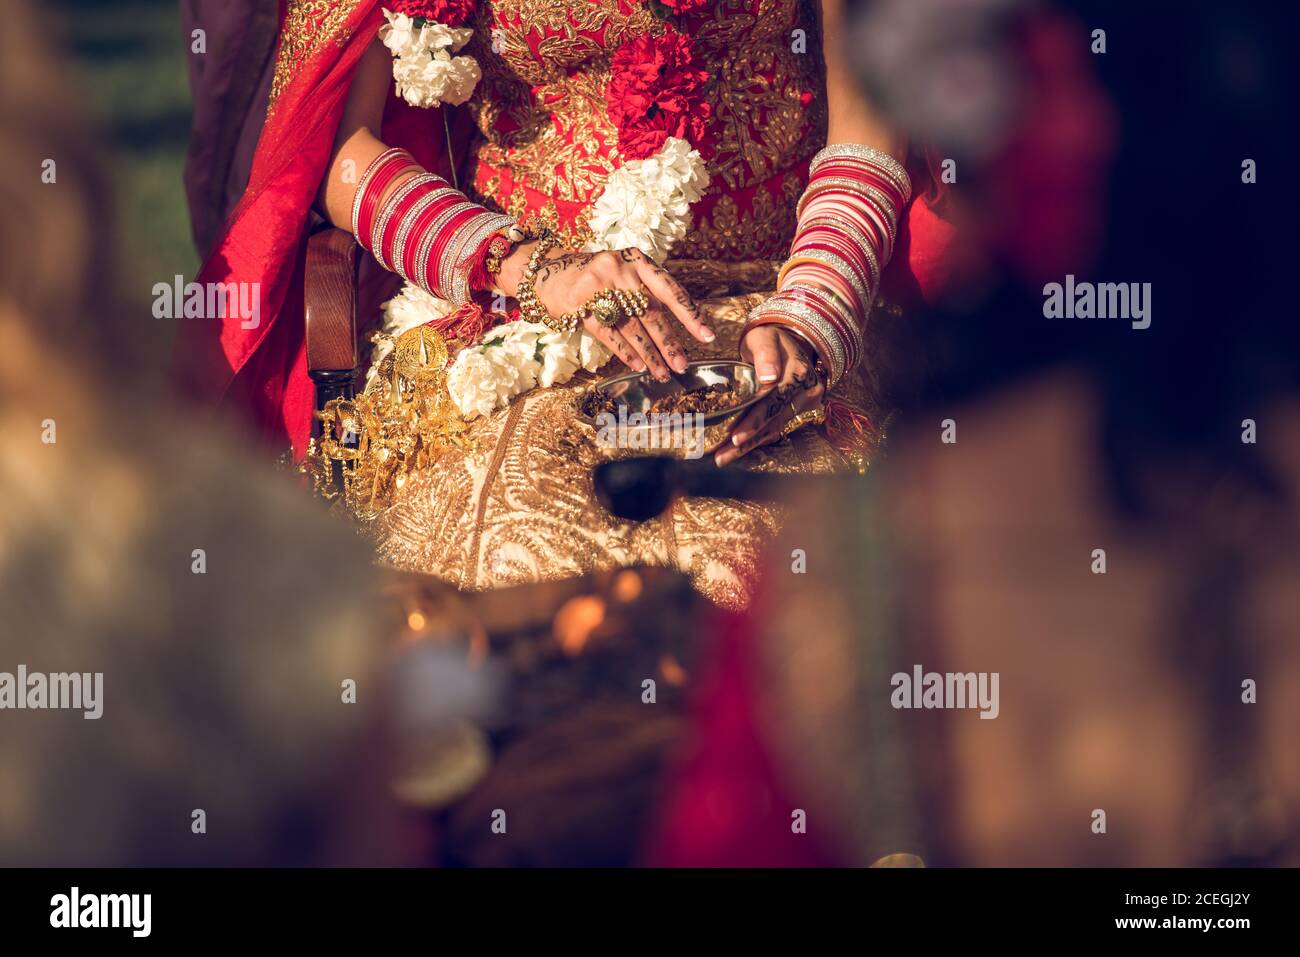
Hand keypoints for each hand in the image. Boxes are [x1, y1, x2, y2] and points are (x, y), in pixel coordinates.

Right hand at [498, 243, 714, 380]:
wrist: (546, 272)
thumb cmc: (593, 277)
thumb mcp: (623, 271)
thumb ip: (646, 290)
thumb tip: (677, 327)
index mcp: (637, 260)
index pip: (671, 290)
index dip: (690, 315)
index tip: (707, 336)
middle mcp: (621, 270)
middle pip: (652, 314)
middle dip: (670, 344)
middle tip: (683, 366)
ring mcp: (599, 287)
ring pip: (632, 328)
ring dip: (650, 354)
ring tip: (662, 374)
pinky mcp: (580, 305)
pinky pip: (609, 334)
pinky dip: (626, 352)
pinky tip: (638, 366)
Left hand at [715, 325, 825, 466]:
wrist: (789, 340)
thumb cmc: (770, 338)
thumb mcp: (764, 338)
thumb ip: (765, 354)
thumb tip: (769, 377)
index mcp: (798, 372)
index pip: (774, 402)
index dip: (755, 421)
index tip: (735, 438)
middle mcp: (807, 391)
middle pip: (774, 420)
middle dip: (747, 440)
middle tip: (722, 457)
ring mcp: (805, 402)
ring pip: (775, 428)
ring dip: (749, 445)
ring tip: (724, 458)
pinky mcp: (799, 409)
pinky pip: (777, 427)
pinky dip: (757, 439)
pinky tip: (738, 450)